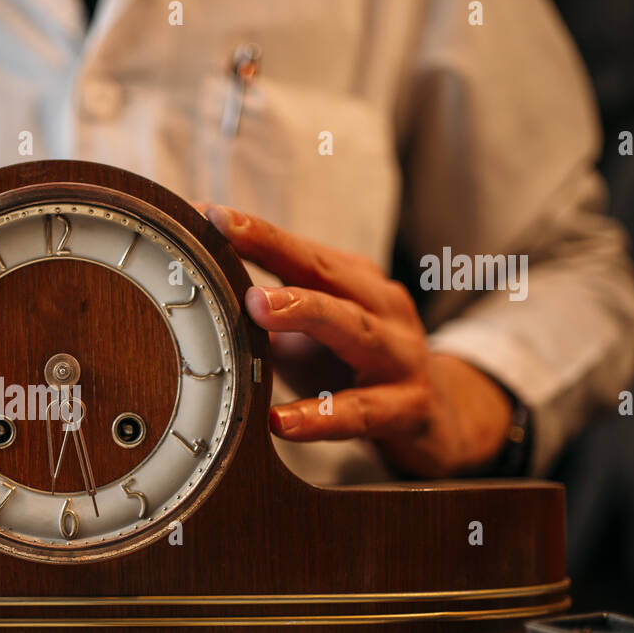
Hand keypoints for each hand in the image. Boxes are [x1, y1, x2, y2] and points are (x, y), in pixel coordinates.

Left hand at [205, 205, 513, 477]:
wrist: (438, 420)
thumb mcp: (311, 335)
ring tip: (257, 308)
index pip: (300, 251)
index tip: (206, 211)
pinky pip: (361, 411)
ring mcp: (400, 356)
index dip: (254, 230)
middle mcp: (382, 309)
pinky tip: (281, 421)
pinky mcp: (408, 407)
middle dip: (275, 249)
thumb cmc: (356, 370)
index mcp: (356, 284)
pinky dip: (321, 416)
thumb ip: (264, 316)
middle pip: (327, 273)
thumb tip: (195, 296)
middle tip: (225, 235)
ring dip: (305, 312)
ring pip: (354, 329)